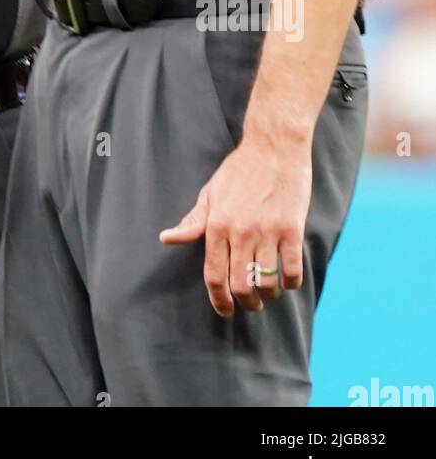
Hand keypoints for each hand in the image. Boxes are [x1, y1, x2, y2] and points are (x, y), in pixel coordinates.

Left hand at [158, 137, 312, 317]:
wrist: (273, 147)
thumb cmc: (239, 170)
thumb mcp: (210, 194)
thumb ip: (192, 222)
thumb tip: (166, 238)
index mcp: (217, 225)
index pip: (214, 275)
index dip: (219, 300)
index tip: (225, 311)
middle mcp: (240, 231)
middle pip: (240, 285)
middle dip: (245, 303)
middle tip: (250, 304)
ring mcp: (267, 231)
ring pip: (267, 283)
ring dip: (268, 296)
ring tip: (268, 293)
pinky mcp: (292, 229)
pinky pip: (292, 270)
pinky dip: (291, 283)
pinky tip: (287, 281)